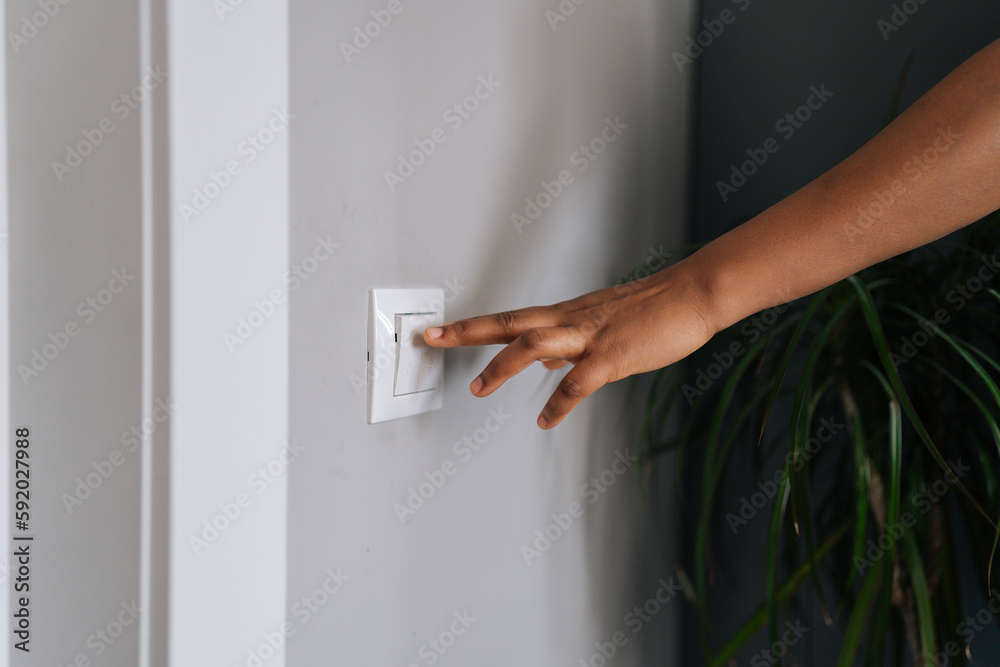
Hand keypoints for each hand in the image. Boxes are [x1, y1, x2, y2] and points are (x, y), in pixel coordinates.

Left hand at [423, 267, 715, 428]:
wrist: (691, 295)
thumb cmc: (650, 311)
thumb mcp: (599, 323)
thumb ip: (568, 344)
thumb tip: (541, 361)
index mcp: (566, 315)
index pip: (510, 320)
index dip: (473, 326)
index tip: (441, 330)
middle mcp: (570, 320)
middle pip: (509, 323)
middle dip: (468, 332)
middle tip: (433, 339)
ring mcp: (590, 336)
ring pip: (533, 344)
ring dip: (502, 366)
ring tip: (479, 389)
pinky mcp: (613, 355)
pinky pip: (579, 381)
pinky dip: (559, 402)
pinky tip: (546, 420)